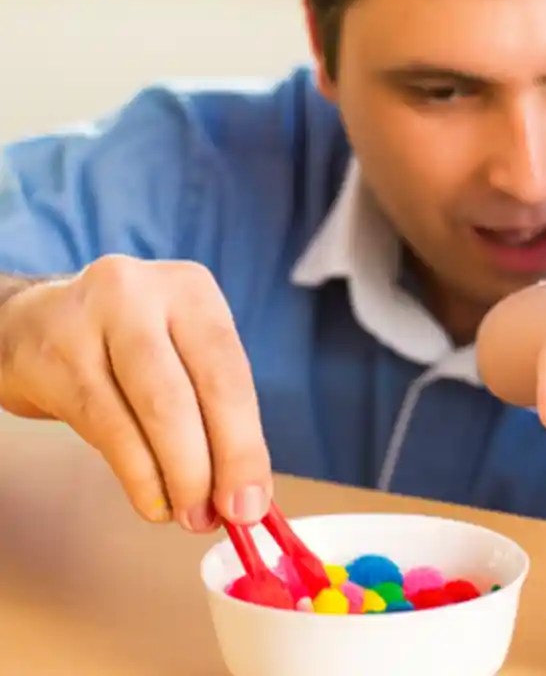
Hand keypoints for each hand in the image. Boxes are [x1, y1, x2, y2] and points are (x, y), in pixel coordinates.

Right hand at [0, 255, 271, 531]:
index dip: (246, 444)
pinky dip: (137, 475)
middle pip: (192, 391)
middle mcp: (143, 294)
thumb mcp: (179, 352)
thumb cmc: (126, 346)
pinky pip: (106, 428)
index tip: (254, 502)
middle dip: (217, 464)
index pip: (230, 372)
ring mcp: (90, 319)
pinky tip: (153, 502)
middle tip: (227, 516)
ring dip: (177, 477)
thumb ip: (216, 411)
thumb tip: (248, 492)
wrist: (31, 324)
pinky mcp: (51, 356)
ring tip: (190, 516)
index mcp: (192, 291)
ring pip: (150, 412)